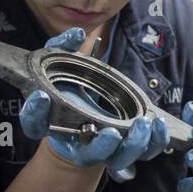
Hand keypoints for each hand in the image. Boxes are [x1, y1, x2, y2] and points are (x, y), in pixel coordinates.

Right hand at [18, 27, 168, 179]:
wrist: (78, 117)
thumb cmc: (68, 90)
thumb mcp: (62, 66)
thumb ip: (63, 49)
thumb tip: (77, 34)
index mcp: (52, 124)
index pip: (35, 125)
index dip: (34, 114)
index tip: (41, 98)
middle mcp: (77, 142)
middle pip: (88, 154)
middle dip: (102, 146)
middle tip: (112, 134)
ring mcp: (102, 150)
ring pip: (119, 158)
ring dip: (134, 144)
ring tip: (145, 124)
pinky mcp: (126, 149)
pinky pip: (143, 152)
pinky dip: (154, 141)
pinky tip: (158, 123)